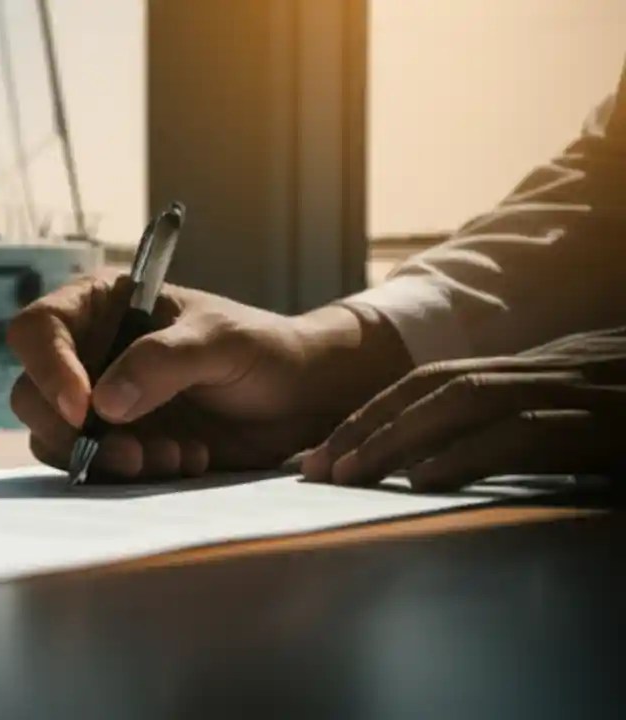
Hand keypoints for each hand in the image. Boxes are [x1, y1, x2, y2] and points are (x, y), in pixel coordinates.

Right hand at [6, 275, 409, 478]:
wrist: (299, 399)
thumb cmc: (262, 349)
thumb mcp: (219, 342)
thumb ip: (161, 362)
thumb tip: (103, 405)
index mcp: (100, 306)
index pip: (36, 330)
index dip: (48, 369)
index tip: (85, 409)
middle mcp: (87, 353)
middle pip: (31, 394)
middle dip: (73, 432)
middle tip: (130, 453)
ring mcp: (98, 403)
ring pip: (56, 439)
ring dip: (107, 459)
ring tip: (174, 457)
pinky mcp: (117, 444)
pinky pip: (94, 467)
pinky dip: (132, 474)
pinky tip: (187, 460)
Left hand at [301, 327, 625, 490]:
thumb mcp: (587, 407)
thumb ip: (529, 419)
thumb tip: (465, 449)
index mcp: (535, 367)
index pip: (435, 380)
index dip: (375, 411)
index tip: (326, 448)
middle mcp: (544, 369)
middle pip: (431, 386)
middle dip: (364, 425)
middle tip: (310, 466)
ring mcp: (573, 389)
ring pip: (461, 402)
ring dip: (394, 440)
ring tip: (344, 476)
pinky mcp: (600, 422)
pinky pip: (519, 435)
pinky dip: (463, 457)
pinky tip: (419, 483)